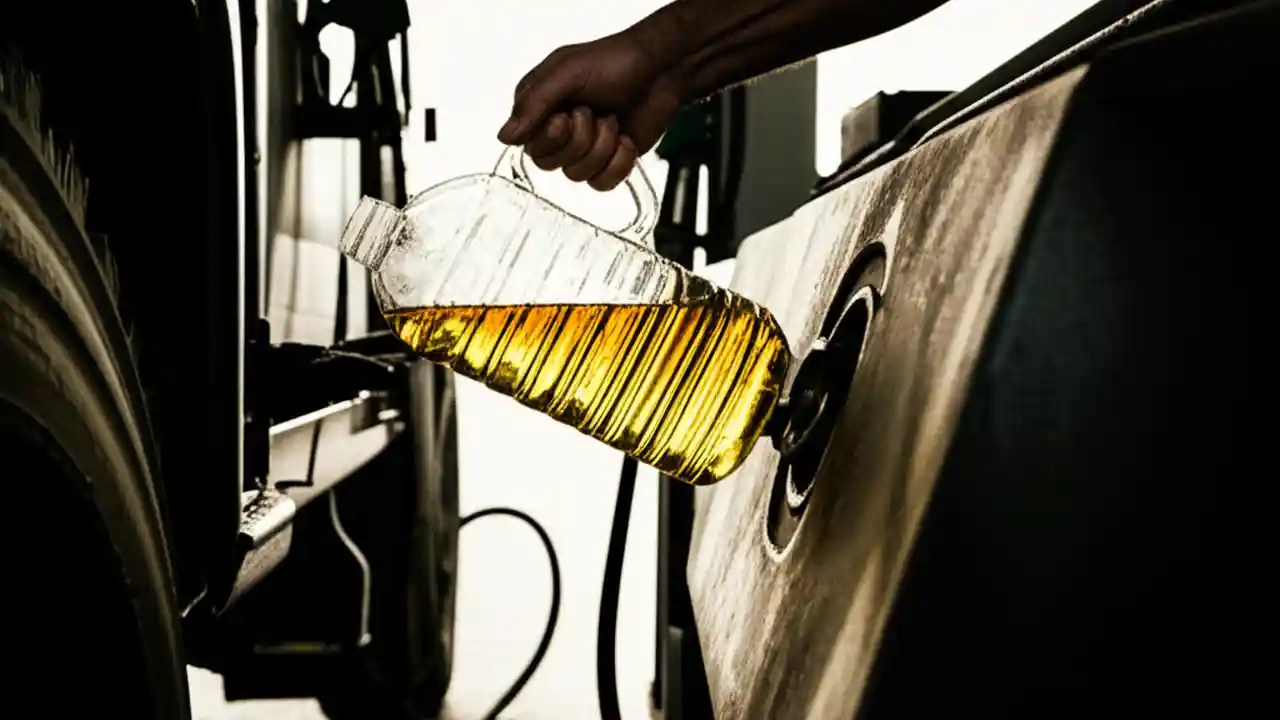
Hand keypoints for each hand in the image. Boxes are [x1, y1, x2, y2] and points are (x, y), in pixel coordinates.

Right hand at [497, 31, 688, 190]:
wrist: (662, 71)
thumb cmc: (615, 63)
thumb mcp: (568, 72)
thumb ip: (534, 104)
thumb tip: (504, 137)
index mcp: (539, 106)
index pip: (527, 143)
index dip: (549, 137)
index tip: (566, 117)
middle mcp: (557, 130)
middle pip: (548, 163)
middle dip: (579, 141)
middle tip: (595, 114)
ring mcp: (583, 148)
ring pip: (576, 176)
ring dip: (602, 148)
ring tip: (614, 121)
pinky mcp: (608, 161)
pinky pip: (601, 184)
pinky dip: (618, 164)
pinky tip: (627, 141)